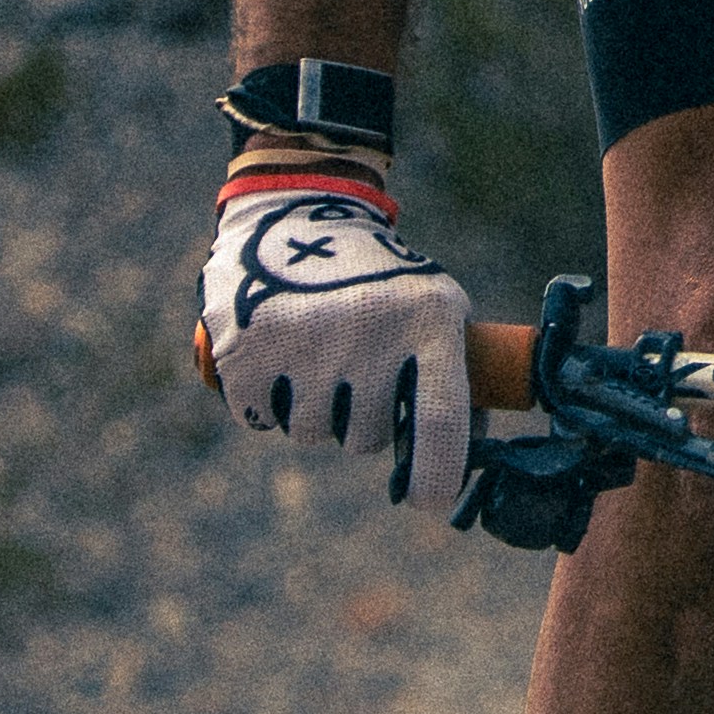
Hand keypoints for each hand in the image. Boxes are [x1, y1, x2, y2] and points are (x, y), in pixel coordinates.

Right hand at [194, 158, 472, 505]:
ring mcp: (306, 338)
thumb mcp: (434, 308)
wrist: (297, 209)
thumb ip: (453, 381)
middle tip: (352, 373)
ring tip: (314, 357)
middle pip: (366, 439)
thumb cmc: (381, 279)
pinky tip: (272, 361)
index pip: (440, 423)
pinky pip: (260, 417)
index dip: (438, 476)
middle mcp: (370, 331)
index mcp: (429, 322)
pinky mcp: (247, 345)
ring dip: (313, 413)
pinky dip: (263, 403)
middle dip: (360, 421)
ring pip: (313, 434)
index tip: (429, 504)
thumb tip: (466, 468)